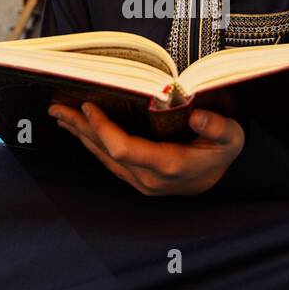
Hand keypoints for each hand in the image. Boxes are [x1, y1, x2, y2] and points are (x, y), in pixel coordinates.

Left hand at [48, 101, 244, 196]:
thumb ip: (218, 127)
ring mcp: (141, 183)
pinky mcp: (137, 181)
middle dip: (80, 128)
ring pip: (103, 158)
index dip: (103, 129)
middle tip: (57, 107)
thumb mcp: (231, 137)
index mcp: (170, 165)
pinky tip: (80, 131)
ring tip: (59, 116)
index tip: (88, 106)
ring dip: (81, 136)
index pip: (125, 149)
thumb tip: (198, 115)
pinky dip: (92, 144)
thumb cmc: (224, 151)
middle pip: (106, 152)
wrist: (223, 177)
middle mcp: (150, 178)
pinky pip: (108, 162)